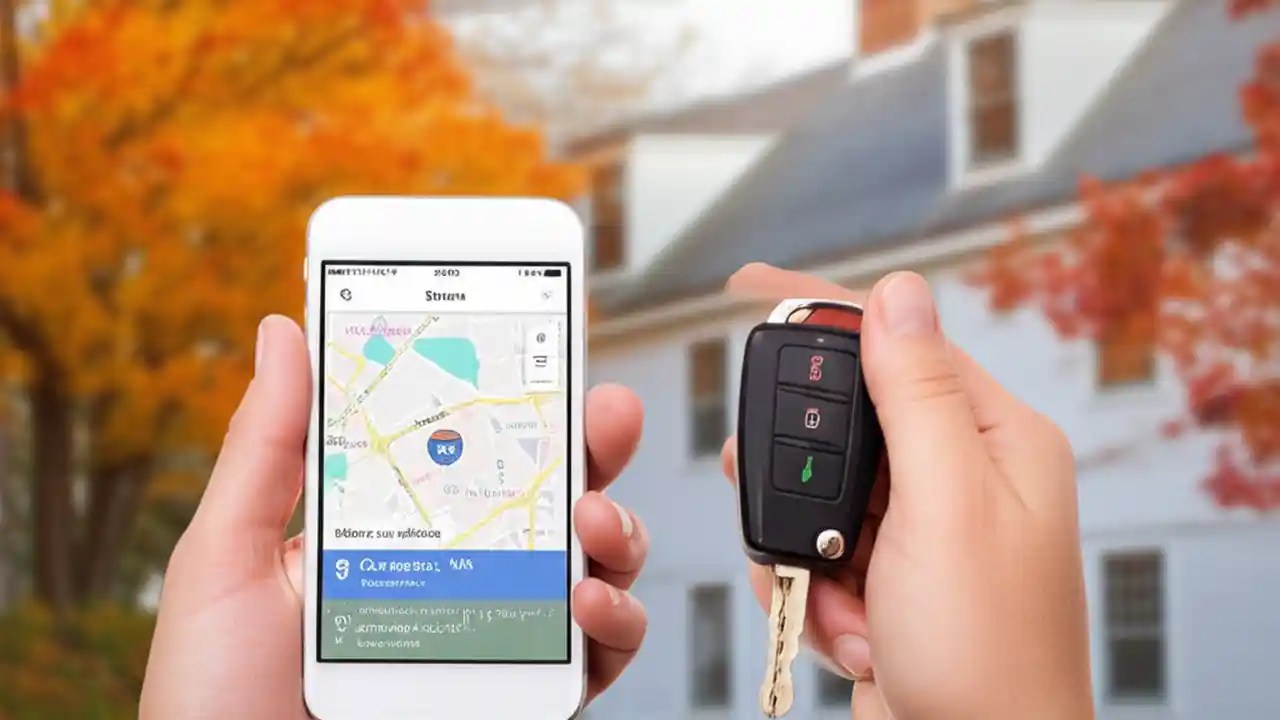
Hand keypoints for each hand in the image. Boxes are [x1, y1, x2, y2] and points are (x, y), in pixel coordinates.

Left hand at [140, 316, 648, 718]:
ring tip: (593, 516)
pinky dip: (618, 619)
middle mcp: (459, 570)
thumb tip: (285, 332)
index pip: (467, 444)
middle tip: (606, 411)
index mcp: (393, 525)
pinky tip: (588, 601)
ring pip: (594, 561)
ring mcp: (498, 631)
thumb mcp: (225, 556)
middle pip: (550, 491)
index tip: (539, 341)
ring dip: (618, 526)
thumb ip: (265, 446)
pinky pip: (600, 651)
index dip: (513, 395)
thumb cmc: (212, 695)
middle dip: (594, 442)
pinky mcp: (525, 695)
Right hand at [723, 265, 1091, 719]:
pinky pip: (821, 551)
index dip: (821, 311)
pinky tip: (858, 629)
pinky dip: (819, 592)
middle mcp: (964, 475)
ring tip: (846, 597)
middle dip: (803, 474)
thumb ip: (918, 393)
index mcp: (995, 439)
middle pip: (846, 421)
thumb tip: (898, 292)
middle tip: (771, 495)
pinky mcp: (892, 576)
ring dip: (812, 552)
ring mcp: (925, 530)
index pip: (899, 341)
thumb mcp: (946, 506)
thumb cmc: (990, 658)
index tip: (751, 285)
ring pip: (820, 492)